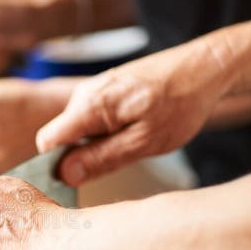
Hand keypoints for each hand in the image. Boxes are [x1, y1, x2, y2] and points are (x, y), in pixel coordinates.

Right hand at [36, 40, 232, 184]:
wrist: (203, 67)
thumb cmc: (181, 103)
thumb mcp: (145, 142)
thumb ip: (103, 158)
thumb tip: (65, 175)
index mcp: (90, 105)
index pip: (47, 141)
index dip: (55, 165)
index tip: (77, 181)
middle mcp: (85, 93)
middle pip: (62, 137)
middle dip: (81, 156)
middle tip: (119, 162)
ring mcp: (94, 89)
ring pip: (78, 129)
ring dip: (97, 145)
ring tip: (133, 143)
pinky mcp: (105, 90)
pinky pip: (91, 120)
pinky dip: (106, 133)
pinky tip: (134, 132)